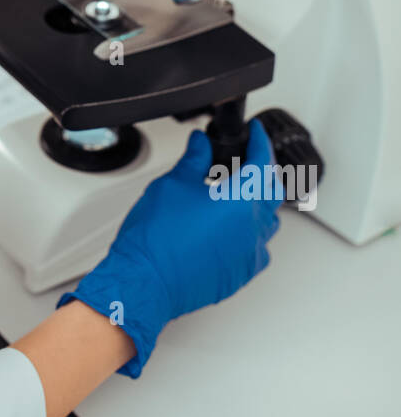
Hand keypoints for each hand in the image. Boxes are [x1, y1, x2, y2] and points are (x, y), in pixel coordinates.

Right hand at [57, 120, 280, 377]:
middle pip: (272, 192)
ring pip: (267, 223)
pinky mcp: (239, 275)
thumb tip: (200, 143)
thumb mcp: (173, 184)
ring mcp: (249, 255)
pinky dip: (248, 234)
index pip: (263, 163)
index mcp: (241, 201)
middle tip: (248, 160)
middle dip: (263, 172)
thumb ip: (194, 159)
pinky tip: (229, 230)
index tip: (256, 134)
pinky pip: (256, 249)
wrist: (144, 282)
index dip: (260, 142)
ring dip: (258, 204)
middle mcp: (252, 229)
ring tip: (237, 195)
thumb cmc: (156, 239)